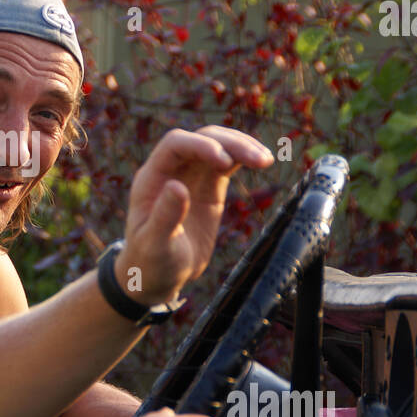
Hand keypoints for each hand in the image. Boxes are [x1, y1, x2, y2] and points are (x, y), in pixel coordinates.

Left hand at [118, 127, 272, 304]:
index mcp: (151, 179)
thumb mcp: (155, 244)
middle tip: (258, 160)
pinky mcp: (209, 187)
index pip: (175, 145)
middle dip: (229, 144)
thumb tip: (178, 186)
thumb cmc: (151, 262)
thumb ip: (165, 216)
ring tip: (266, 159)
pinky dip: (244, 158)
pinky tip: (262, 161)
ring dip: (241, 147)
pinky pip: (228, 163)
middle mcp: (171, 171)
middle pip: (201, 140)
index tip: (224, 160)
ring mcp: (191, 176)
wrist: (157, 276)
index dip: (200, 146)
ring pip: (218, 146)